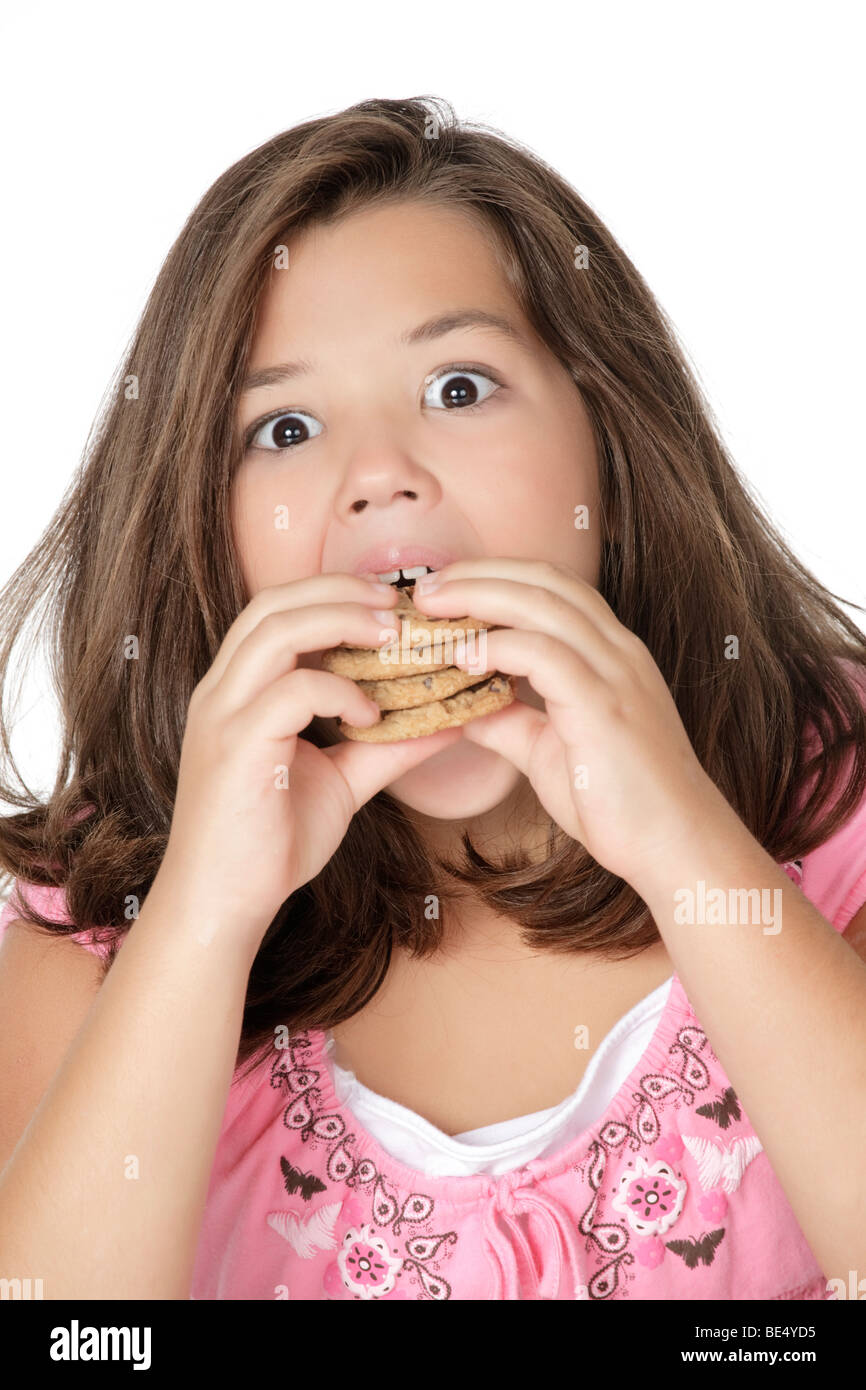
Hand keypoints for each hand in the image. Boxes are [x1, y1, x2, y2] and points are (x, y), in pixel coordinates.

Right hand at [152, 574, 461, 954]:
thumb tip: (448, 721)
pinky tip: (372, 714)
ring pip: (277, 629)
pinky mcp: (236, 745)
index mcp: (238, 690)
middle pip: (275, 603)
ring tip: (393, 634)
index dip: (334, 594)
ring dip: (340, 621)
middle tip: (398, 600)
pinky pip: (291, 690)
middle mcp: (222, 691)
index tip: (392, 602)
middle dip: (340, 590)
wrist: (221, 905)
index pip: (279, 611)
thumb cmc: (270, 844)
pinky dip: (339, 690)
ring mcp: (223, 715)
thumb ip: (387, 746)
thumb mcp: (342, 782)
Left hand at [413, 558, 727, 890]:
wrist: (676, 846)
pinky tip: (463, 655)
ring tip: (430, 607)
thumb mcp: (547, 752)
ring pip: (542, 604)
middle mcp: (617, 650)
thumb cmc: (620, 804)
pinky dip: (498, 646)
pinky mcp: (604, 705)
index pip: (551, 587)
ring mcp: (616, 673)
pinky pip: (545, 654)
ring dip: (479, 596)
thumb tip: (463, 711)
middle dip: (478, 574)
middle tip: (424, 587)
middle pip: (543, 580)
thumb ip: (509, 724)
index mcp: (610, 654)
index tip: (444, 590)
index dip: (495, 578)